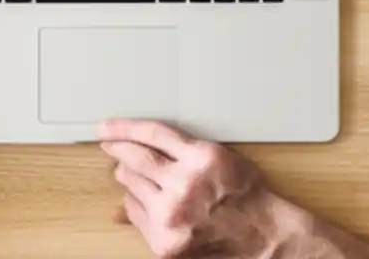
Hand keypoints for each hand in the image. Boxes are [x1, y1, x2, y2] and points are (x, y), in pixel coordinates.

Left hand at [100, 119, 275, 257]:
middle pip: (135, 158)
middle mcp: (184, 185)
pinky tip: (145, 198)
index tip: (106, 127)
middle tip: (111, 145)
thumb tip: (141, 145)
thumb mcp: (220, 158)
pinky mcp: (164, 241)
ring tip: (135, 173)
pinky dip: (134, 202)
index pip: (152, 134)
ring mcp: (172, 215)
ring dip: (128, 176)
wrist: (262, 237)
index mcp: (201, 158)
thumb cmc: (244, 195)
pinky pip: (133, 212)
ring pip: (130, 184)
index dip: (124, 128)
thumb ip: (183, 149)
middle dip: (119, 149)